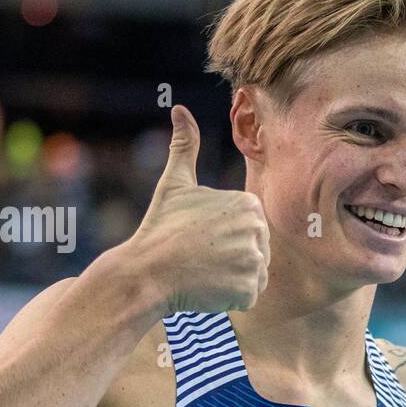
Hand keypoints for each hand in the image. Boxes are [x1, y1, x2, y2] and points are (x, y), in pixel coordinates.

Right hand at [120, 105, 269, 314]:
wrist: (146, 272)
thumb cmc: (160, 228)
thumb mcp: (174, 184)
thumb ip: (185, 147)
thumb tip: (179, 109)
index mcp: (249, 204)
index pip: (250, 228)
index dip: (224, 236)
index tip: (200, 237)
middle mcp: (259, 230)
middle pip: (255, 250)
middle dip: (230, 257)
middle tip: (199, 256)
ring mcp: (256, 261)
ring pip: (254, 273)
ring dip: (231, 277)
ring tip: (204, 271)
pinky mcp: (250, 289)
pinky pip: (249, 295)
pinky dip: (230, 297)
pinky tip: (208, 288)